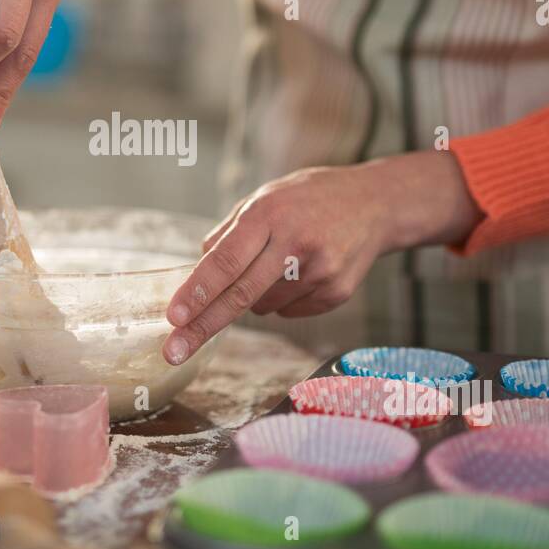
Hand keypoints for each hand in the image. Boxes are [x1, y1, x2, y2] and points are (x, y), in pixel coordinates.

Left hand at [161, 151, 481, 364]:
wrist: (375, 204)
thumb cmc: (309, 199)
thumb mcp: (264, 197)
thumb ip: (228, 232)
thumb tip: (196, 270)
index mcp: (270, 213)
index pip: (226, 260)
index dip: (197, 291)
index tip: (173, 316)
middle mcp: (296, 242)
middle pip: (241, 295)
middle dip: (203, 326)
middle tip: (173, 350)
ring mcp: (321, 271)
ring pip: (262, 307)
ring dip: (252, 298)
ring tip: (277, 264)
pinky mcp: (338, 292)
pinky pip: (288, 311)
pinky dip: (281, 300)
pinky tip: (300, 273)